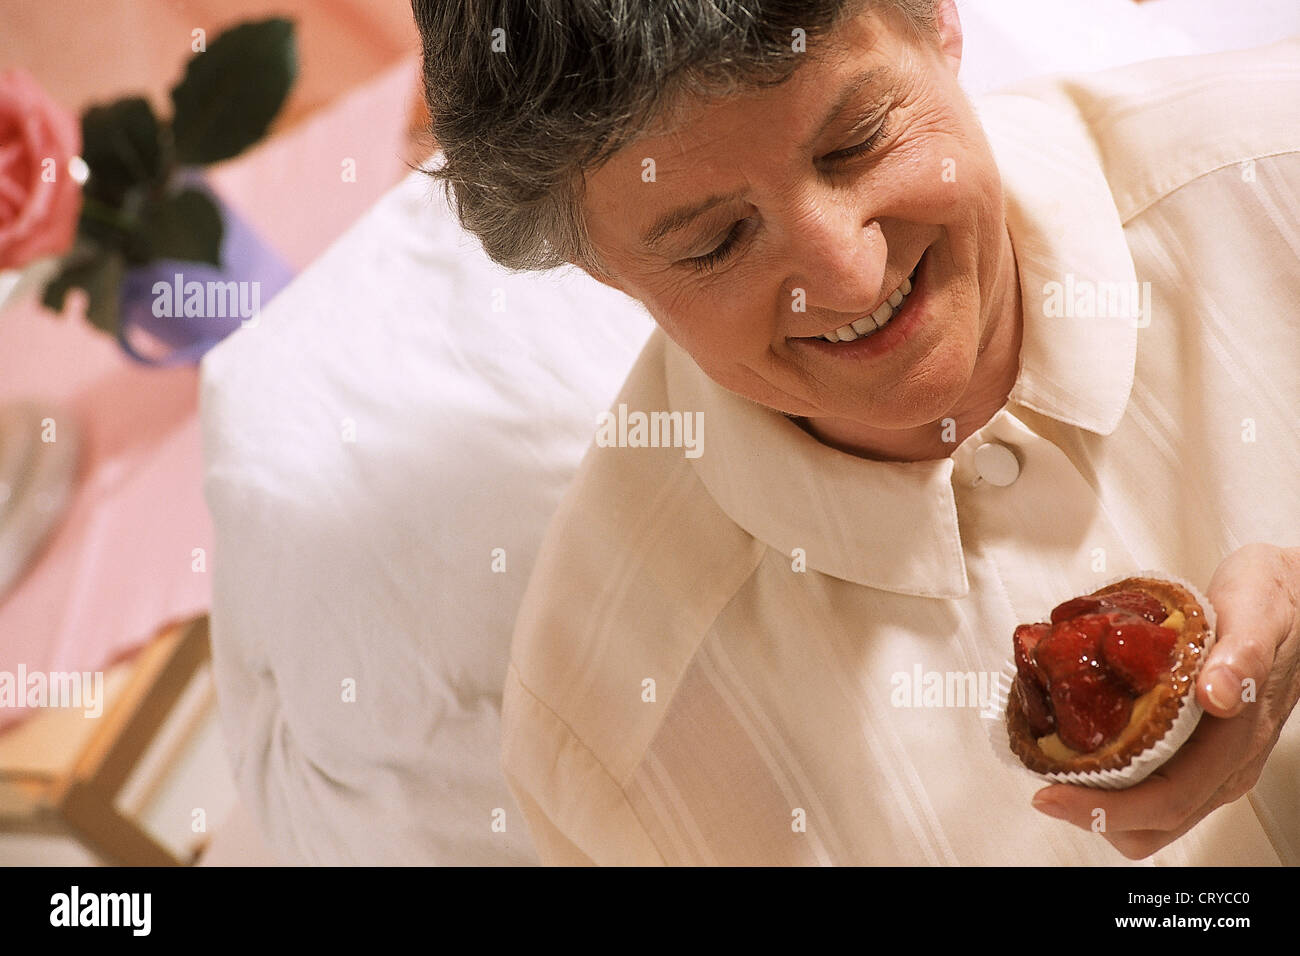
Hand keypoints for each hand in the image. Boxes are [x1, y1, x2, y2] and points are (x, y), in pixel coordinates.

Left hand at [1030, 543, 1299, 858]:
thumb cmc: (1274, 600)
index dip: (1106, 809)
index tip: (1050, 795)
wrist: (1294, 598)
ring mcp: (1213, 760)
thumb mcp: (1255, 610)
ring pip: (1151, 811)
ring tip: (1050, 767)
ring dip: (1099, 802)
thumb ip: (1239, 652)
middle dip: (1093, 815)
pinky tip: (1077, 745)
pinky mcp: (1198, 746)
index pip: (1168, 800)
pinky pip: (1151, 781)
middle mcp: (1225, 763)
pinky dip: (1109, 778)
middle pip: (1154, 823)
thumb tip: (1217, 694)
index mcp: (1236, 740)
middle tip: (1039, 786)